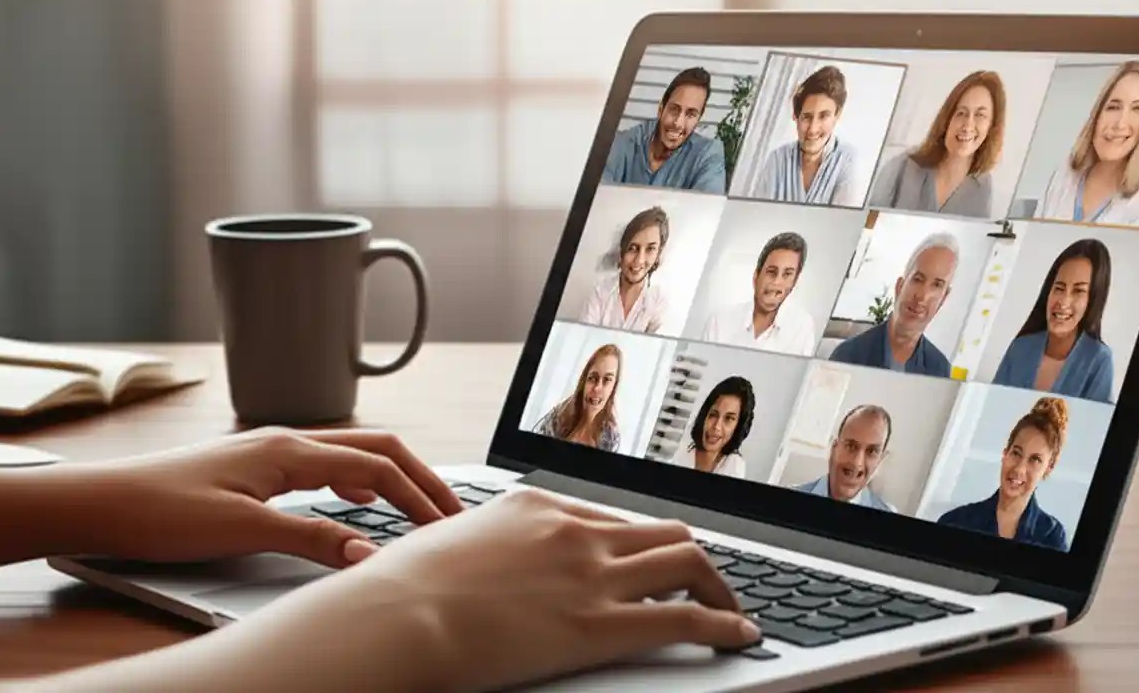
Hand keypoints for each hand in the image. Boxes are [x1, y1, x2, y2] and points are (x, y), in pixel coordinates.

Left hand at [66, 427, 462, 567]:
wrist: (100, 502)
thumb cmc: (161, 511)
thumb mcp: (242, 530)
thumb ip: (312, 538)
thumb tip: (369, 553)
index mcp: (290, 450)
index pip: (378, 467)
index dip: (419, 497)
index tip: (446, 528)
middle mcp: (286, 441)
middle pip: (376, 450)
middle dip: (420, 479)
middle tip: (451, 513)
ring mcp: (272, 452)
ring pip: (353, 455)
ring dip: (393, 478)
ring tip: (419, 508)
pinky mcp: (257, 468)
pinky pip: (327, 466)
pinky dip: (360, 482)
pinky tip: (359, 501)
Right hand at [211, 488, 760, 691]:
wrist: (398, 616)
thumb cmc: (403, 590)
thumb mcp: (445, 547)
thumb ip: (479, 550)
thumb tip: (473, 562)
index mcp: (536, 506)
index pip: (609, 519)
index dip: (636, 544)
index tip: (648, 560)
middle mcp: (574, 530)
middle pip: (660, 529)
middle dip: (688, 554)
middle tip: (702, 579)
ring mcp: (592, 572)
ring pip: (686, 559)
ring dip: (716, 583)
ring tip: (729, 605)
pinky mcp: (602, 622)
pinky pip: (686, 616)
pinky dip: (724, 622)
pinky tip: (740, 633)